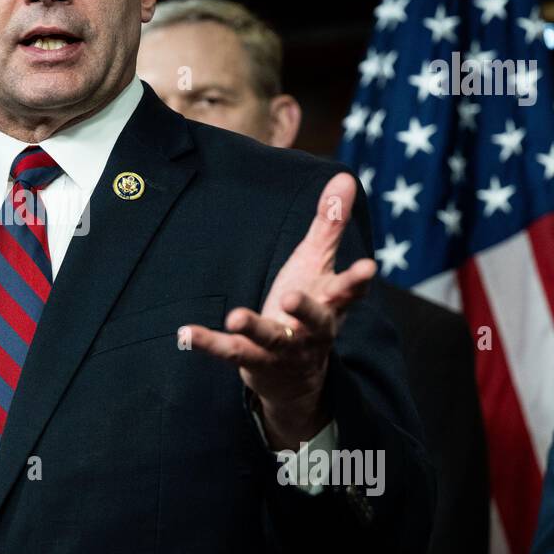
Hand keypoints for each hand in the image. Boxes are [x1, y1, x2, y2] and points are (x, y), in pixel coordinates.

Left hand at [183, 172, 375, 447]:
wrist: (295, 376)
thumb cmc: (306, 307)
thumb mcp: (316, 265)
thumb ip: (328, 225)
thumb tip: (343, 177)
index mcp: (329, 303)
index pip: (347, 291)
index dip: (357, 281)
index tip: (367, 268)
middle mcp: (310, 330)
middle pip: (314, 320)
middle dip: (306, 310)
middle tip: (291, 297)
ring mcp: (281, 349)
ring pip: (270, 340)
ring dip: (253, 328)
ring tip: (235, 316)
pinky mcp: (251, 360)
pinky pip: (228, 352)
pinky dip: (207, 343)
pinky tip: (186, 333)